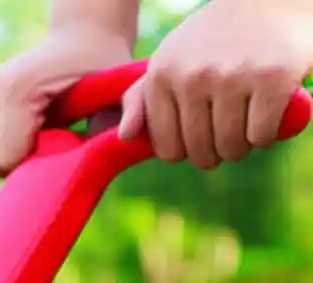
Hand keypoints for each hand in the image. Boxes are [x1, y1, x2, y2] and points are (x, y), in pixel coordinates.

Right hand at [0, 29, 133, 175]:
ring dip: (5, 159)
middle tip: (51, 147)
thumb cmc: (104, 69)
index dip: (35, 169)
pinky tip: (22, 135)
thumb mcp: (118, 96)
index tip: (63, 151)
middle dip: (19, 166)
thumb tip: (108, 152)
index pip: (6, 160)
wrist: (82, 38)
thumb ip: (114, 125)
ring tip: (36, 142)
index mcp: (17, 92)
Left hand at [118, 0, 312, 167]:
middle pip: (199, 151)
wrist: (269, 1)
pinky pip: (261, 136)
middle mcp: (192, 76)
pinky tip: (266, 119)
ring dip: (240, 148)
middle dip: (214, 154)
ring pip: (231, 147)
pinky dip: (265, 137)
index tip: (198, 141)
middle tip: (225, 139)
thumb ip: (141, 98)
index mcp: (162, 75)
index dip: (185, 152)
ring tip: (245, 129)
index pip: (166, 146)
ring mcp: (232, 77)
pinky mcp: (272, 79)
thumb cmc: (213, 39)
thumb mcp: (169, 60)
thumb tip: (124, 137)